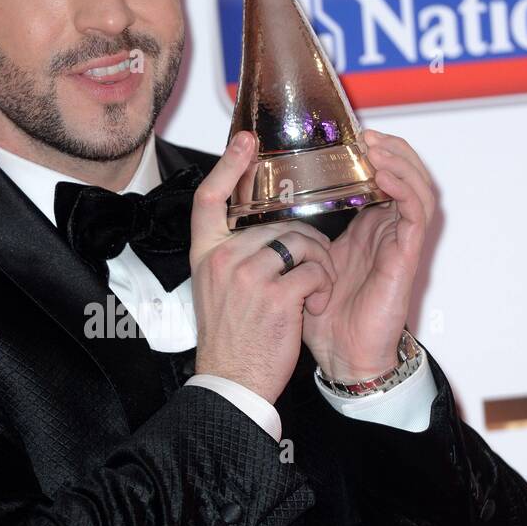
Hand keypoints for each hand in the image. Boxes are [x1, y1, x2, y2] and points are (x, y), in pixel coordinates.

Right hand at [190, 131, 337, 403]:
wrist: (231, 383)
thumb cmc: (230, 340)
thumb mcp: (216, 289)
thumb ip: (231, 257)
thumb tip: (260, 233)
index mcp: (205, 255)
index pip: (209, 199)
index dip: (228, 166)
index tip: (245, 142)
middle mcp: (222, 259)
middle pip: (278, 224)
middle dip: (306, 246)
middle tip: (308, 275)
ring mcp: (248, 275)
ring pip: (303, 243)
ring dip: (319, 267)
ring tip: (311, 292)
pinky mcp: (276, 295)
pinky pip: (315, 270)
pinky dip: (321, 288)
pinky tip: (311, 306)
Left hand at [300, 129, 434, 379]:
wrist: (341, 355)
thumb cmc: (325, 318)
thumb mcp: (306, 262)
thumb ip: (299, 235)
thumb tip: (267, 211)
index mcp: (366, 230)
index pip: (381, 179)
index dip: (372, 155)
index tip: (349, 136)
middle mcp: (388, 231)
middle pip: (405, 175)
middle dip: (390, 149)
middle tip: (367, 134)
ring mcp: (400, 242)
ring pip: (417, 187)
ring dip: (399, 162)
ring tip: (377, 146)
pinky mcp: (407, 257)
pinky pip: (416, 213)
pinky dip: (404, 189)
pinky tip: (384, 176)